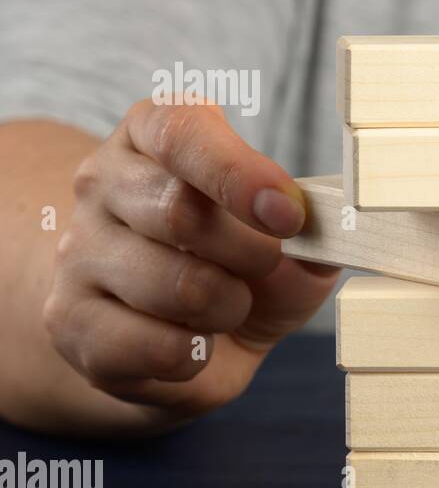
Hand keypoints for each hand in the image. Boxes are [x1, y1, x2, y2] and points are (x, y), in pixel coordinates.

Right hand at [42, 99, 338, 427]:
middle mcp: (102, 182)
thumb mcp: (293, 247)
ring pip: (174, 285)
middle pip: (178, 212)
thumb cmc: (242, 268)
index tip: (290, 213)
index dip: (239, 174)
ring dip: (228, 307)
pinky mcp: (70, 322)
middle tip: (265, 265)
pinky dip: (196, 354)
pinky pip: (156, 346)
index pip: (181, 133)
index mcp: (155, 135)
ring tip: (227, 305)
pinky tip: (192, 342)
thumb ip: (314, 242)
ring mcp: (78, 252)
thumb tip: (319, 248)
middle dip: (249, 252)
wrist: (176, 332)